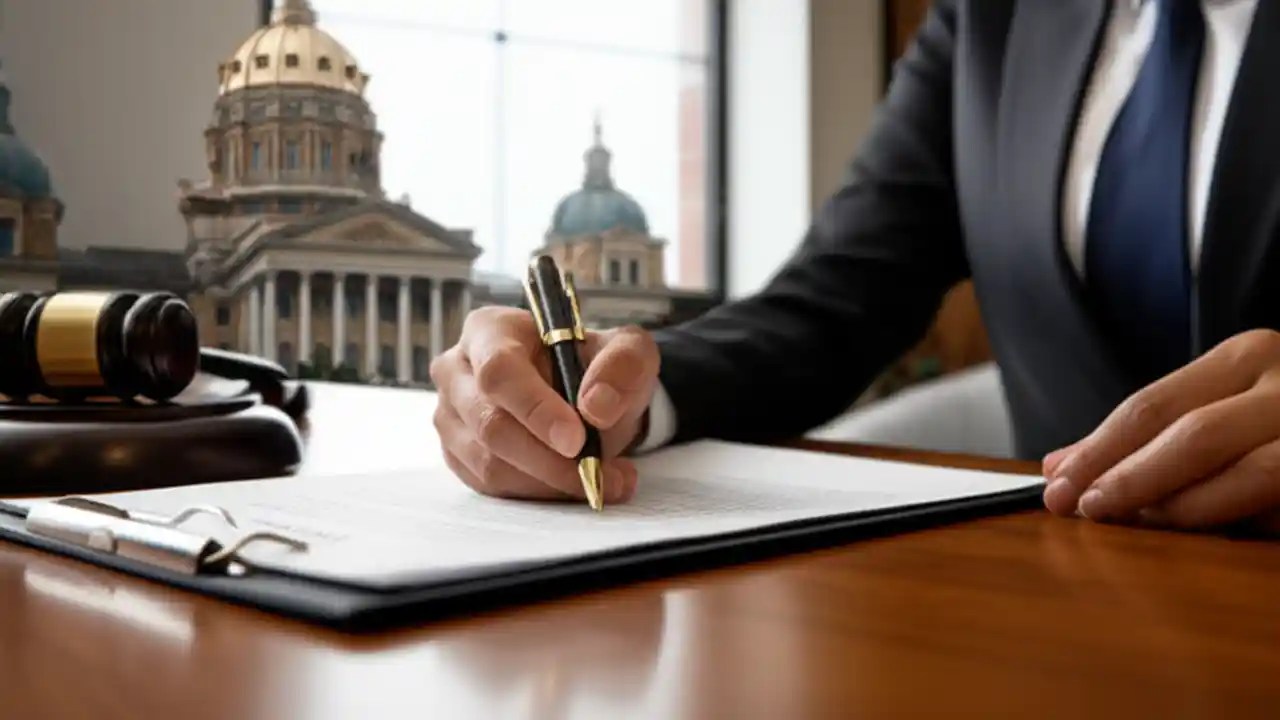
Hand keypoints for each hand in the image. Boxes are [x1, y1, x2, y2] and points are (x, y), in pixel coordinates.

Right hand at [430, 306, 659, 503]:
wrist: (587, 398)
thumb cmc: (596, 367)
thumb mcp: (628, 351)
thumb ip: (622, 366)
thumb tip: (596, 406)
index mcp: (490, 330)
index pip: (500, 371)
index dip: (536, 409)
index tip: (576, 439)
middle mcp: (459, 371)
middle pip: (492, 425)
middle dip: (550, 459)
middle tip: (597, 471)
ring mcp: (452, 416)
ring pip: (491, 464)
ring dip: (551, 481)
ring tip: (602, 476)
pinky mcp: (458, 455)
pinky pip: (492, 487)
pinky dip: (538, 493)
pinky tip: (575, 483)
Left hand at [1041, 329, 1279, 532]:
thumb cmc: (1275, 416)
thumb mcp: (1216, 407)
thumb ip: (1144, 436)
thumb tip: (1058, 466)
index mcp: (1249, 356)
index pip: (1152, 405)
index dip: (1098, 449)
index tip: (1054, 484)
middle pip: (1192, 435)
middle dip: (1129, 478)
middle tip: (1084, 509)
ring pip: (1248, 473)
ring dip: (1183, 507)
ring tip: (1136, 524)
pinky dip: (1246, 521)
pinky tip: (1211, 534)